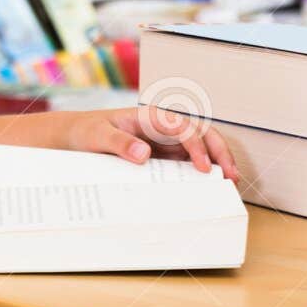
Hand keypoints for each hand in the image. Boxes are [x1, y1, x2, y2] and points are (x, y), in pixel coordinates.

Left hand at [59, 108, 241, 181]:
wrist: (74, 137)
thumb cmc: (86, 131)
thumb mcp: (97, 136)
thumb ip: (118, 143)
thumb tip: (144, 153)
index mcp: (151, 117)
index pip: (184, 128)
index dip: (198, 147)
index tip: (205, 168)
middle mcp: (164, 127)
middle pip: (202, 135)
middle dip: (220, 152)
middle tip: (232, 176)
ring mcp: (165, 142)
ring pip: (200, 149)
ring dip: (217, 164)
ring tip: (229, 185)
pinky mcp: (163, 156)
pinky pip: (187, 163)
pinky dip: (201, 174)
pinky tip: (209, 189)